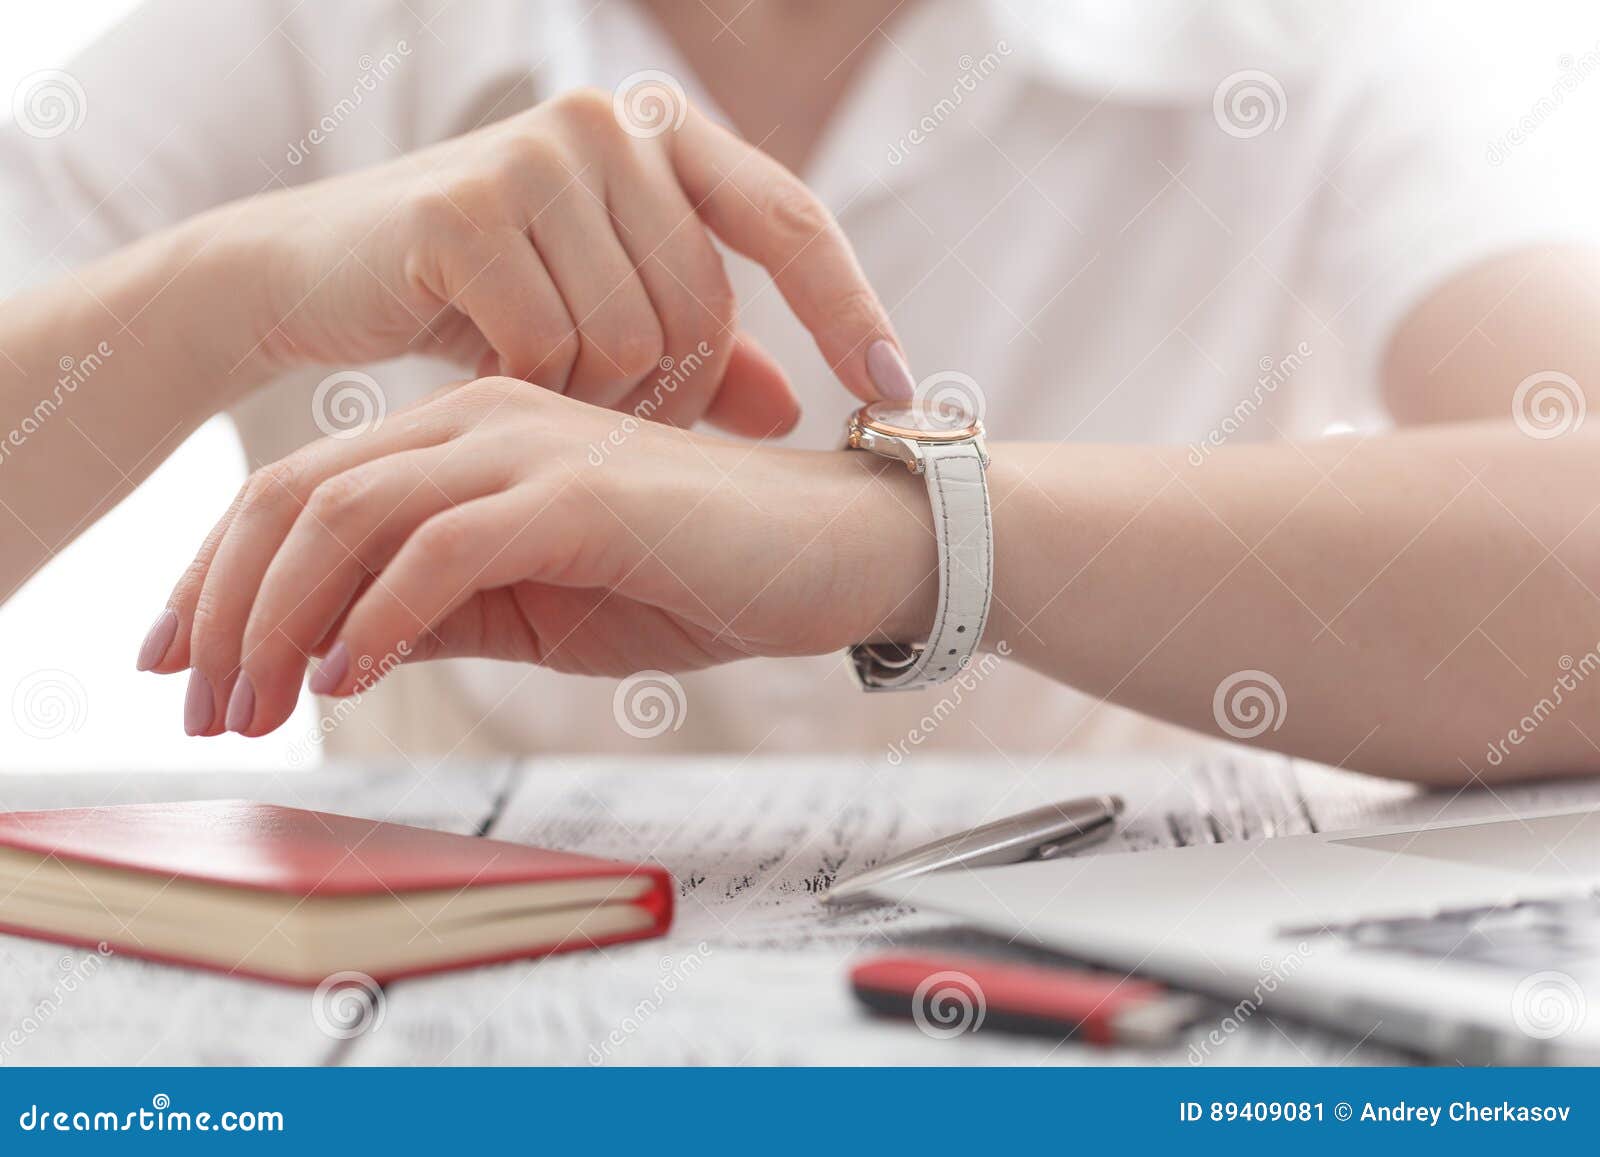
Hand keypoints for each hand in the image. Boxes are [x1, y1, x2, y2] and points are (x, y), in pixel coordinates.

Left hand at [147, 378, 935, 736]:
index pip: (301, 492)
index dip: (219, 579)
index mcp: (466, 434)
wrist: (835, 551)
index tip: (182, 662)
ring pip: (346, 514)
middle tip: (196, 703)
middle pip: (293, 494)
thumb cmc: (698, 574)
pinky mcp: (577, 492)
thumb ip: (443, 612)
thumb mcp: (540, 609)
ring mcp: (528, 447)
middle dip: (221, 606)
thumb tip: (333, 653)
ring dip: (277, 619)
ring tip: (253, 705)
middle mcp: (480, 421)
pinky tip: (345, 675)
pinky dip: (374, 614)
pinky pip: (437, 549)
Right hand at [242, 87, 914, 434]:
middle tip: (597, 417)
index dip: (848, 306)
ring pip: (636, 339)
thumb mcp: (599, 319)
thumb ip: (700, 358)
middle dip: (667, 393)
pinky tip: (480, 377)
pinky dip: (529, 395)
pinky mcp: (468, 205)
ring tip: (528, 388)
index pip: (789, 218)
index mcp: (660, 133)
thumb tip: (793, 410)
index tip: (898, 391)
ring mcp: (538, 152)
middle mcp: (611, 120)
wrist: (313, 279)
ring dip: (594, 401)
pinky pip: (555, 352)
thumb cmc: (473, 301)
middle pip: (706, 309)